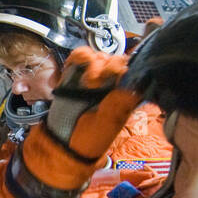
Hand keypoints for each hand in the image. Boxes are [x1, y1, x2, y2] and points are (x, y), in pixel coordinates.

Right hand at [43, 47, 142, 164]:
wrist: (63, 142)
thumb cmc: (90, 138)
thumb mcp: (108, 124)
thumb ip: (119, 104)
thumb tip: (134, 84)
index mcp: (124, 94)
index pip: (132, 71)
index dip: (124, 69)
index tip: (117, 77)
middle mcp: (111, 84)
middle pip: (116, 59)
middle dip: (108, 66)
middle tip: (96, 84)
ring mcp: (93, 77)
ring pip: (100, 55)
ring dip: (95, 62)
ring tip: (87, 81)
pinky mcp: (75, 74)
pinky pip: (81, 56)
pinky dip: (81, 55)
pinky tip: (79, 62)